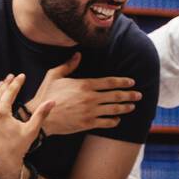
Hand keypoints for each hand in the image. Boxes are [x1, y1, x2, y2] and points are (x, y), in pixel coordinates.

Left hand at [0, 72, 53, 178]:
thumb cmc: (16, 147)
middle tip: (11, 76)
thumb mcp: (31, 131)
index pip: (9, 92)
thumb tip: (52, 102)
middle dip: (6, 83)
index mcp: (2, 113)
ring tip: (3, 83)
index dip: (17, 83)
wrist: (2, 162)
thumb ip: (41, 115)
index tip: (22, 76)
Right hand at [23, 52, 140, 135]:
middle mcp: (90, 98)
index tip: (132, 82)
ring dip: (125, 107)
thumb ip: (68, 65)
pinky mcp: (87, 124)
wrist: (39, 117)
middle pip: (116, 96)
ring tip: (132, 106)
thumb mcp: (54, 76)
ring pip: (113, 109)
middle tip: (138, 95)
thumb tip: (78, 55)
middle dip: (130, 95)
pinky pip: (105, 122)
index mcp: (85, 84)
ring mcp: (90, 112)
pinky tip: (117, 119)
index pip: (110, 82)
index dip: (123, 82)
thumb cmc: (46, 95)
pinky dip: (114, 121)